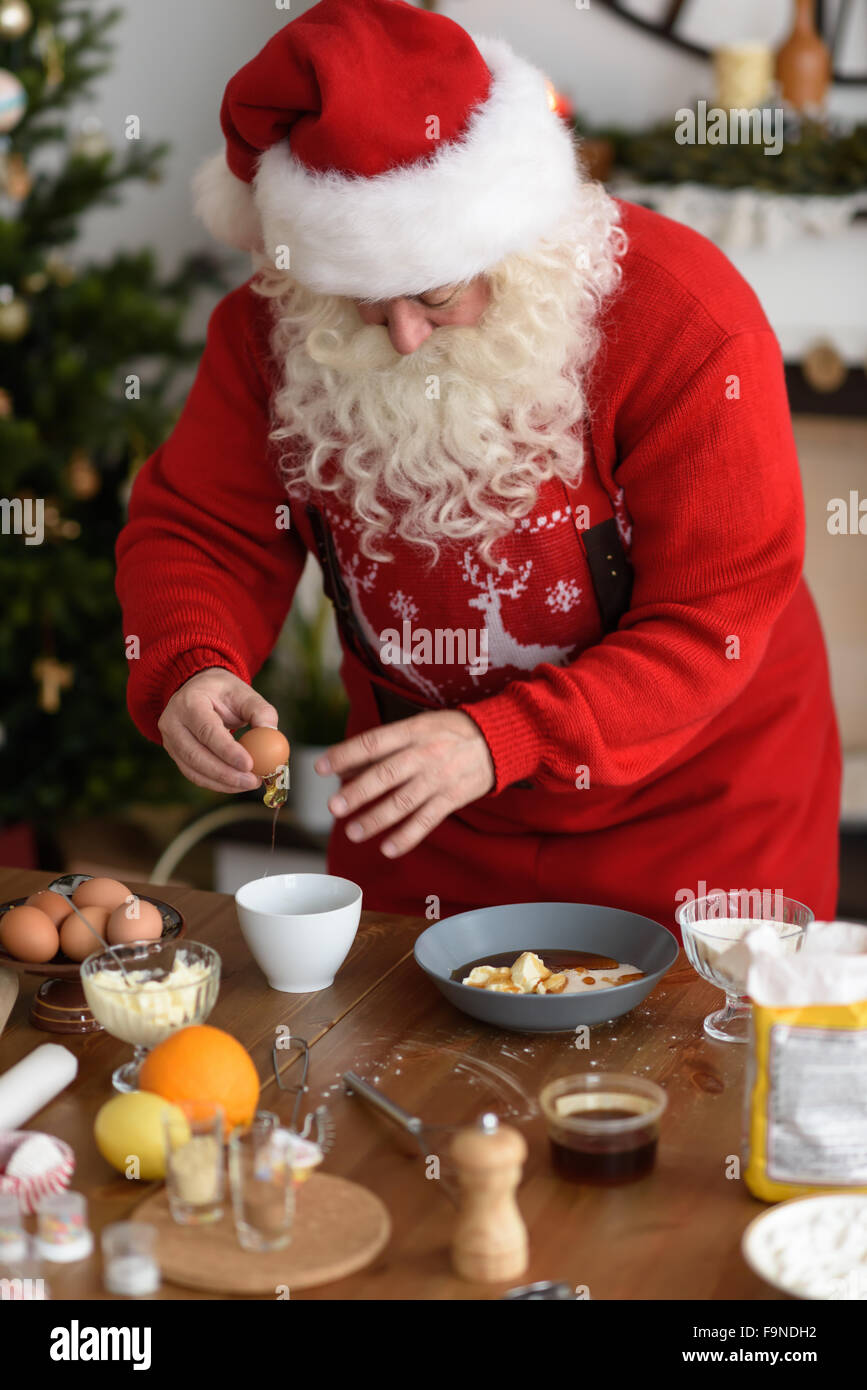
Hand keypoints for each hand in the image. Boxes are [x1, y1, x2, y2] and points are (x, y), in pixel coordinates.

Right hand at [158, 667, 278, 793]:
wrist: (199, 691)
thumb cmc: (224, 693)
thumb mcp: (244, 693)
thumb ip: (260, 711)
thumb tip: (271, 734)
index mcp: (190, 701)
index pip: (207, 730)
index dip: (227, 750)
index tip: (249, 764)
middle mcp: (173, 722)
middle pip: (196, 755)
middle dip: (226, 773)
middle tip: (252, 780)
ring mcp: (170, 740)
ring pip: (193, 769)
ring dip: (223, 782)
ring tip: (249, 783)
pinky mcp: (175, 754)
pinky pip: (194, 775)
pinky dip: (216, 783)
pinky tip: (236, 784)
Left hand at [318, 710, 494, 857]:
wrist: (498, 740)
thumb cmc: (449, 732)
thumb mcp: (417, 726)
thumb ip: (384, 746)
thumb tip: (345, 767)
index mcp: (412, 731)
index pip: (373, 743)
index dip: (345, 755)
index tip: (321, 768)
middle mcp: (424, 753)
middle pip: (387, 774)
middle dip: (359, 792)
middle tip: (334, 806)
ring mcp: (439, 777)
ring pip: (404, 801)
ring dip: (377, 819)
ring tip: (353, 832)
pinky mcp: (452, 797)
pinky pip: (427, 820)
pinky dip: (408, 836)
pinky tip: (388, 849)